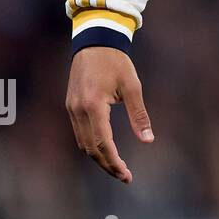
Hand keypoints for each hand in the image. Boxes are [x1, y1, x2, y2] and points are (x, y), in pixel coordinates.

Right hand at [65, 46, 153, 183]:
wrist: (95, 42)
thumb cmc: (117, 62)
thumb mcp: (133, 87)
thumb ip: (139, 115)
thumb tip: (148, 140)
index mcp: (94, 106)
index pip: (103, 144)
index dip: (114, 162)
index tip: (127, 175)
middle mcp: (78, 110)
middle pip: (90, 148)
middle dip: (107, 164)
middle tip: (125, 176)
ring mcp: (71, 108)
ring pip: (83, 143)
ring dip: (99, 157)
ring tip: (117, 167)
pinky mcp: (70, 106)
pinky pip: (80, 133)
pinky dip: (92, 145)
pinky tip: (106, 149)